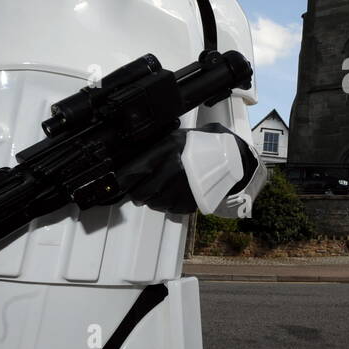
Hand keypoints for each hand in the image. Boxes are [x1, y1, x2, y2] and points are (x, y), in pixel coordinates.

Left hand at [115, 124, 255, 214]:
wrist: (230, 156)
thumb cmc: (200, 145)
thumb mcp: (175, 138)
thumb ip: (153, 151)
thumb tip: (130, 165)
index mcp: (167, 150)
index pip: (134, 171)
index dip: (123, 181)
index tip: (118, 184)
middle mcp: (175, 169)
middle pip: (142, 192)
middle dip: (138, 194)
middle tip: (138, 192)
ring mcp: (185, 186)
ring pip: (156, 203)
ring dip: (153, 200)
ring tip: (159, 193)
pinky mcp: (193, 200)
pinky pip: (172, 209)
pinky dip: (169, 205)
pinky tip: (174, 196)